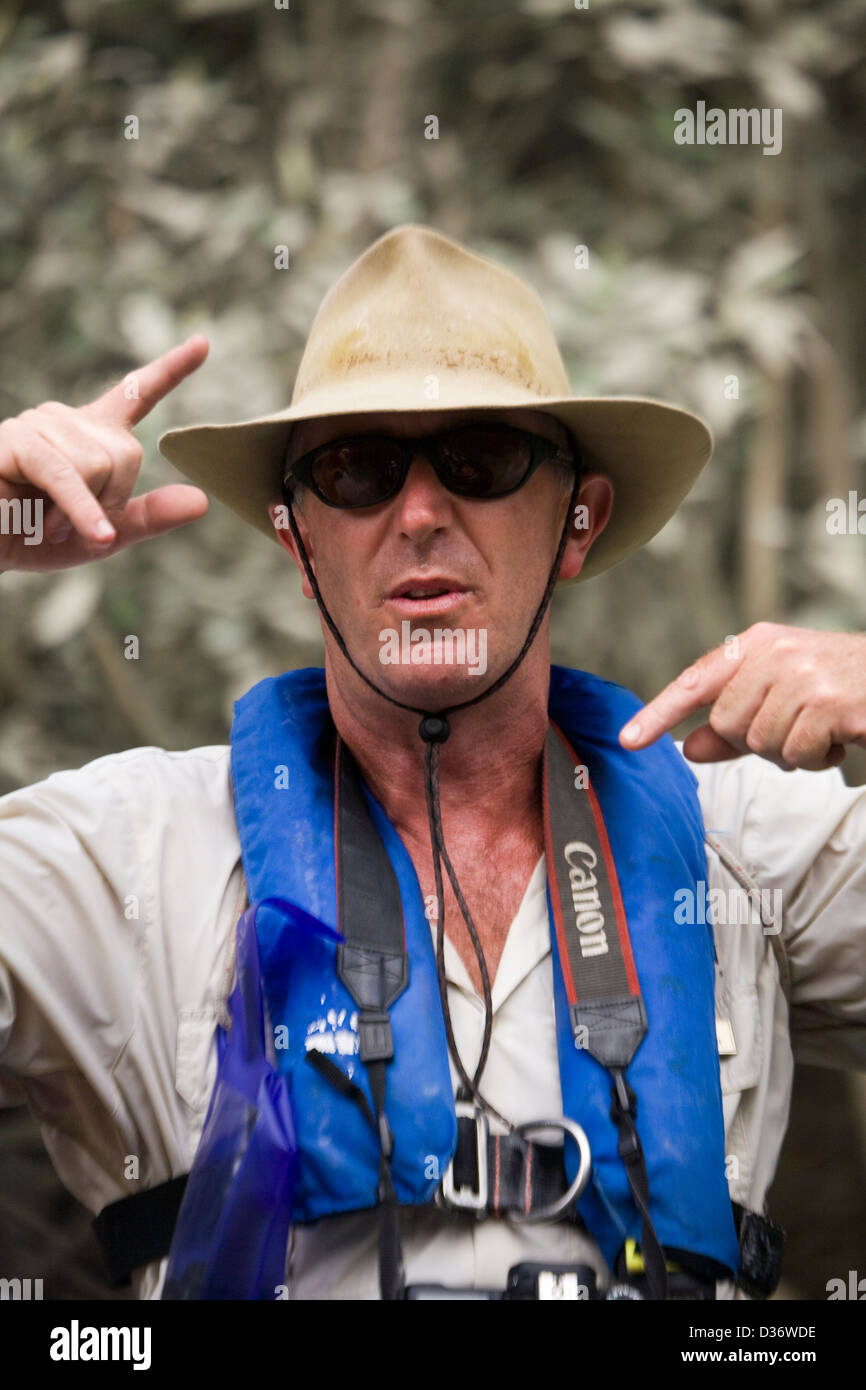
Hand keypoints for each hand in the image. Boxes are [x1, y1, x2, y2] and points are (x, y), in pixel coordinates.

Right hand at [0, 335, 209, 571]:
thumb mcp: (104, 535)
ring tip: (46, 520)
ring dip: (81, 512)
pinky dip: (80, 511)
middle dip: (110, 501)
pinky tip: (88, 533)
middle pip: (126, 453)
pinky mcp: (15, 440)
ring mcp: (37, 423)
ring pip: (98, 465)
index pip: (135, 394)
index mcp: (90, 434)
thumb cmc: (34, 538)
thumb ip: (149, 516)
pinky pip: (67, 476)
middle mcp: (65, 419)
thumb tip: (202, 501)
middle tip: (75, 523)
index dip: (171, 370)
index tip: (203, 343)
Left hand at [618, 622, 865, 771]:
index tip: (628, 740)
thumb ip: (732, 727)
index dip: (659, 713)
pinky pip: (796, 752)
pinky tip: (838, 740)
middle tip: (794, 732)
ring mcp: (802, 675)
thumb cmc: (839, 690)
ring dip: (791, 753)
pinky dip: (816, 759)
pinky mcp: (828, 703)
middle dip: (756, 743)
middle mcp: (775, 653)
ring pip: (760, 742)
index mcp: (756, 645)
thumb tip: (687, 750)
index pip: (695, 681)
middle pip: (727, 724)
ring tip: (820, 733)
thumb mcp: (782, 699)